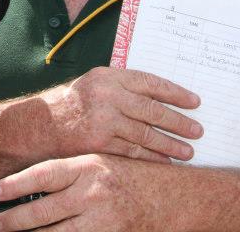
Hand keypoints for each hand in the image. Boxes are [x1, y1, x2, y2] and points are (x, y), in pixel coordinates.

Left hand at [0, 154, 167, 230]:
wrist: (176, 198)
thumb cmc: (132, 175)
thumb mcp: (100, 162)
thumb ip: (69, 171)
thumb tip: (30, 181)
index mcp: (89, 167)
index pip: (44, 175)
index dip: (16, 184)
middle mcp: (94, 194)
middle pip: (45, 210)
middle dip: (16, 219)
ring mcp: (105, 221)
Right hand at [38, 67, 201, 162]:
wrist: (41, 124)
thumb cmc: (72, 103)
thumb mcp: (95, 83)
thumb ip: (123, 86)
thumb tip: (160, 97)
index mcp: (109, 77)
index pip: (150, 83)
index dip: (175, 93)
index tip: (194, 102)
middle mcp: (108, 96)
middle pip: (152, 110)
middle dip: (179, 122)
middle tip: (197, 131)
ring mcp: (104, 120)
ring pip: (146, 134)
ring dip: (170, 144)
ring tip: (188, 151)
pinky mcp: (100, 142)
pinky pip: (133, 152)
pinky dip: (151, 158)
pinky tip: (164, 162)